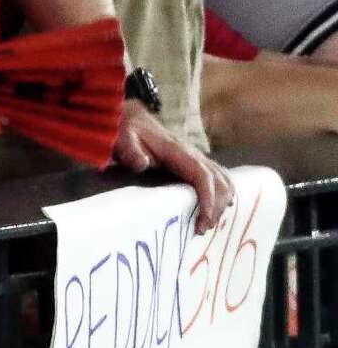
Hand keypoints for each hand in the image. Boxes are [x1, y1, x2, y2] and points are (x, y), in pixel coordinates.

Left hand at [112, 101, 233, 233]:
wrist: (130, 118)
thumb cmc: (127, 131)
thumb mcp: (123, 139)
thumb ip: (131, 151)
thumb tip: (143, 163)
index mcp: (177, 151)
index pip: (203, 175)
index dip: (209, 199)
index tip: (203, 222)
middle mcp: (192, 153)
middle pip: (219, 181)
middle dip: (217, 207)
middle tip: (201, 229)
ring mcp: (195, 157)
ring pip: (223, 179)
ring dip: (221, 203)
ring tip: (206, 223)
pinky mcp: (194, 162)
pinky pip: (218, 177)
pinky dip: (222, 195)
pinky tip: (215, 210)